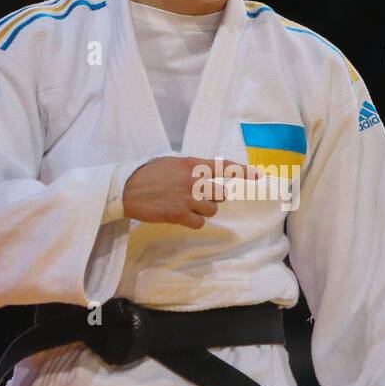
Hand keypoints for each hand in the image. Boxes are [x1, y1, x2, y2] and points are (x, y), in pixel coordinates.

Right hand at [122, 156, 260, 228]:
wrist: (126, 188)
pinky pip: (199, 223)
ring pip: (212, 210)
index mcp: (193, 164)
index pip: (225, 167)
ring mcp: (187, 198)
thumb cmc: (148, 174)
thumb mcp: (172, 162)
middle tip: (198, 197)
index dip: (244, 172)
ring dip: (202, 211)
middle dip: (213, 198)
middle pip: (221, 194)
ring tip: (186, 206)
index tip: (258, 176)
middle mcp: (194, 180)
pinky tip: (180, 216)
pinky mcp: (179, 214)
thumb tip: (207, 174)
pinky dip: (193, 222)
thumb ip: (192, 168)